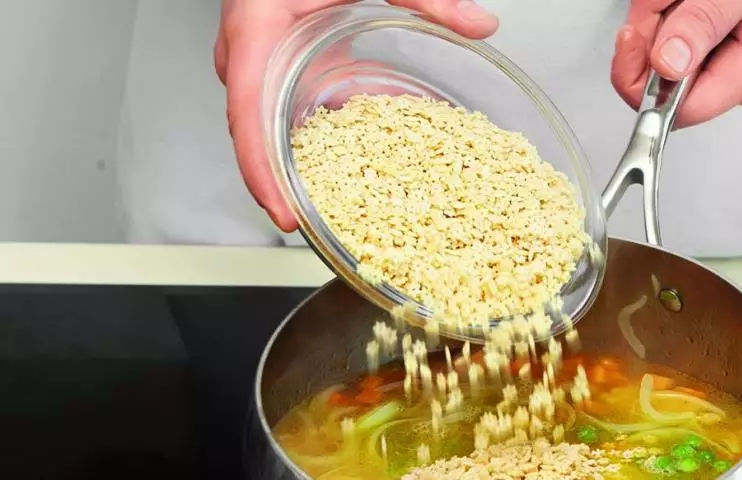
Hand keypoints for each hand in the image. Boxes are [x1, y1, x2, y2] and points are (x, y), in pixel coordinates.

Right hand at [215, 0, 497, 231]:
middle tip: (325, 221)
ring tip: (349, 197)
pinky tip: (363, 144)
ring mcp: (256, 65)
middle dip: (287, 185)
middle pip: (257, 137)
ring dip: (307, 163)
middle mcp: (247, 58)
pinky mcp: (276, 66)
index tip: (283, 214)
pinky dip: (322, 133)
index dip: (261, 172)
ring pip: (271, 131)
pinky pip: (288, 112)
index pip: (247, 115)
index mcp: (255, 34)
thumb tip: (480, 24)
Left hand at [611, 0, 741, 127]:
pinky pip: (666, 32)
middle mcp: (731, 76)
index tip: (630, 38)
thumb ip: (707, 23)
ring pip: (655, 49)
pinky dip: (666, 6)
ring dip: (659, 9)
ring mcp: (718, 62)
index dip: (642, 82)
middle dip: (650, 27)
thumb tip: (667, 65)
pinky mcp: (708, 47)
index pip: (676, 111)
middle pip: (656, 75)